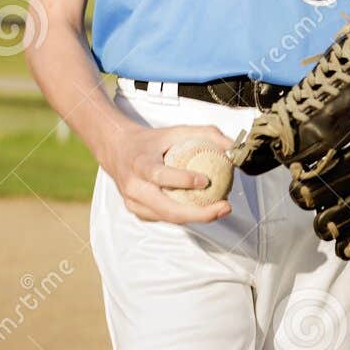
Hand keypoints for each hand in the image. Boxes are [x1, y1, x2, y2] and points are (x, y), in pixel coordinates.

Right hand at [99, 123, 233, 224]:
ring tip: (220, 209)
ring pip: (168, 218)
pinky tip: (203, 208)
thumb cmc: (150, 141)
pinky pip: (164, 218)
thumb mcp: (175, 131)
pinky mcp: (136, 212)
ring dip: (196, 217)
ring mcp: (133, 203)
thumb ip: (205, 134)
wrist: (116, 150)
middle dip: (198, 214)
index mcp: (139, 163)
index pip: (159, 175)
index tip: (206, 180)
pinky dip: (185, 215)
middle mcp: (133, 186)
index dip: (181, 180)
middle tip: (225, 207)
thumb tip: (233, 146)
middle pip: (166, 209)